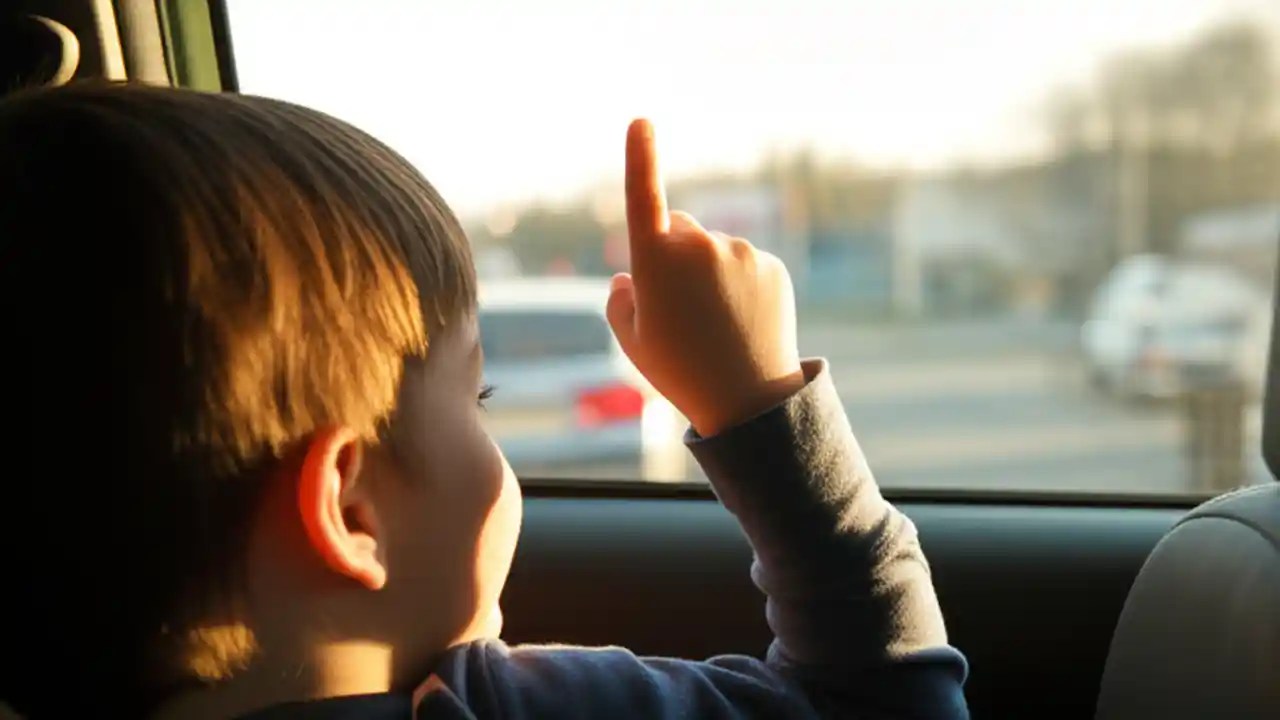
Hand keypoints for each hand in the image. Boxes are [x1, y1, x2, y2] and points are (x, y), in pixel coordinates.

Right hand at [606, 119, 803, 437]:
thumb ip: (622, 299)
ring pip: (712, 251)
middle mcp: (698, 245)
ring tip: (713, 324)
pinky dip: (738, 285)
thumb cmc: (679, 371)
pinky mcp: (770, 265)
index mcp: (655, 260)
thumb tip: (633, 276)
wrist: (748, 400)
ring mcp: (739, 252)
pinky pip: (743, 264)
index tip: (641, 123)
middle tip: (676, 305)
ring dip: (708, 274)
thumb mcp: (632, 340)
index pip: (643, 196)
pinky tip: (740, 322)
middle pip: (677, 229)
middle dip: (673, 251)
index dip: (640, 157)